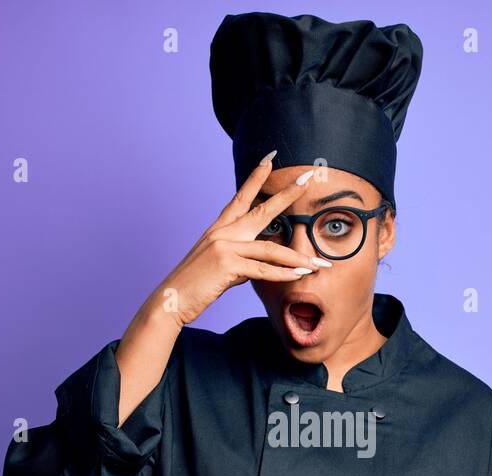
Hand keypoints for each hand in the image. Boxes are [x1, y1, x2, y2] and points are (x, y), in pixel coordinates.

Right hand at [150, 151, 328, 325]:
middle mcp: (222, 232)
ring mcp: (224, 247)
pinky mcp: (226, 265)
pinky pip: (262, 269)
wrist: (171, 299)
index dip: (256, 177)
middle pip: (262, 210)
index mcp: (219, 229)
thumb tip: (259, 264)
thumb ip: (240, 259)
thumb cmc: (196, 285)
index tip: (270, 159)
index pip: (241, 197)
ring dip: (297, 258)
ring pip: (270, 249)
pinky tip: (299, 276)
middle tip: (308, 179)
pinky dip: (283, 274)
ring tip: (320, 264)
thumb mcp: (219, 265)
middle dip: (287, 195)